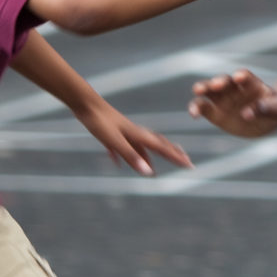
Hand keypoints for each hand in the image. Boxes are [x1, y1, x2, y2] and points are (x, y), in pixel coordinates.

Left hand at [77, 102, 192, 176]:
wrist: (86, 104)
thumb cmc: (100, 122)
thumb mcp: (115, 141)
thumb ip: (131, 156)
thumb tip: (148, 173)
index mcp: (139, 135)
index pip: (163, 149)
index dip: (177, 157)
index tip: (189, 165)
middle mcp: (136, 134)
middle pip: (159, 145)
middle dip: (172, 154)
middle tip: (185, 161)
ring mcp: (126, 133)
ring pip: (143, 146)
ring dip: (151, 157)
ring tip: (152, 168)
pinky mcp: (114, 133)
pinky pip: (125, 147)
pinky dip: (127, 155)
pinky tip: (118, 162)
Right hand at [188, 69, 276, 138]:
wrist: (266, 120)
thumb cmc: (275, 109)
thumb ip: (265, 109)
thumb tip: (248, 113)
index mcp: (252, 84)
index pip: (246, 77)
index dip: (242, 76)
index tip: (240, 77)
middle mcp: (234, 88)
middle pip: (224, 81)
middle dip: (219, 81)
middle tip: (216, 84)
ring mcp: (223, 99)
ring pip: (209, 91)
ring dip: (203, 88)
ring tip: (198, 91)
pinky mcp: (215, 112)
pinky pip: (203, 107)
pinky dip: (196, 108)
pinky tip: (194, 114)